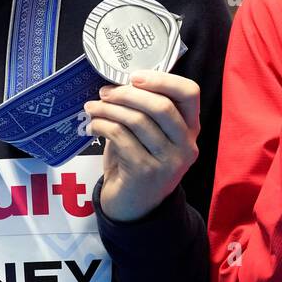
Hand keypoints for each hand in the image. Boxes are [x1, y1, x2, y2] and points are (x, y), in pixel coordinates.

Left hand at [82, 70, 200, 222]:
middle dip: (126, 94)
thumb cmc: (137, 161)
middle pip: (161, 106)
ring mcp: (169, 160)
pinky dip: (101, 126)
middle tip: (103, 93)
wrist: (133, 204)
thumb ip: (144, 111)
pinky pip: (120, 137)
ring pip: (137, 120)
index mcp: (190, 128)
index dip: (162, 79)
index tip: (133, 77)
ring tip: (91, 108)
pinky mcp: (146, 171)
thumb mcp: (148, 134)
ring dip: (108, 109)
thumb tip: (118, 84)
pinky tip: (92, 127)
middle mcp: (186, 144)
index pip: (190, 93)